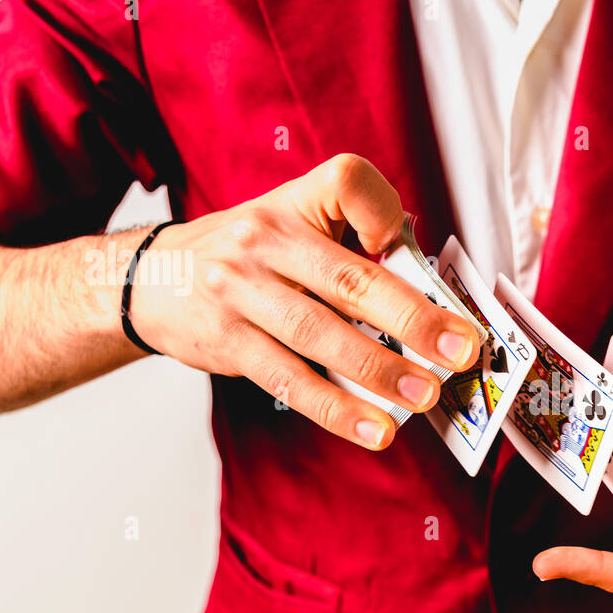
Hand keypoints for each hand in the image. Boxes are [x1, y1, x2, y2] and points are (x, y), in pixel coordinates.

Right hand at [128, 154, 481, 449]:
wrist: (152, 278)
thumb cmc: (252, 256)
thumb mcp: (293, 227)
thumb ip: (352, 252)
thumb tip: (429, 305)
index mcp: (295, 202)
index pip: (347, 183)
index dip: (383, 212)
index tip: (404, 244)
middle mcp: (264, 240)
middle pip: (348, 279)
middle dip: (412, 320)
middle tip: (459, 350)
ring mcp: (240, 290)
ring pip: (320, 335)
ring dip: (380, 372)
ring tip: (424, 396)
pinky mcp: (226, 341)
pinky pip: (290, 380)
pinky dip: (337, 409)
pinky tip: (373, 429)